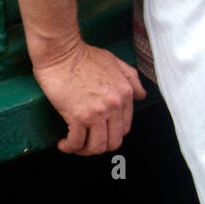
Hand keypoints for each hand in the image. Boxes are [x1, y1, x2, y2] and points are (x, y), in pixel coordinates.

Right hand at [31, 39, 146, 155]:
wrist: (62, 52)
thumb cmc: (85, 55)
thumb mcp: (115, 62)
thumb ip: (131, 79)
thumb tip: (142, 96)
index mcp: (124, 94)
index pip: (125, 127)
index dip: (112, 134)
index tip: (100, 132)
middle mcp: (114, 106)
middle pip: (113, 142)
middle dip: (101, 147)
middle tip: (88, 142)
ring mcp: (96, 113)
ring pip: (97, 147)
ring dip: (85, 151)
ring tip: (75, 145)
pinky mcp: (77, 117)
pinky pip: (76, 143)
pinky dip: (69, 147)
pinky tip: (63, 144)